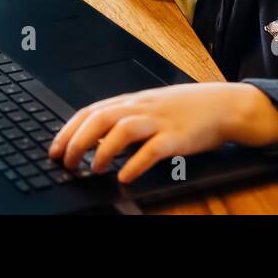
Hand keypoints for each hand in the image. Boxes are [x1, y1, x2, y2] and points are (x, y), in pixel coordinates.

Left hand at [47, 82, 277, 183]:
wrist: (222, 104)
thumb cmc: (184, 109)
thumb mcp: (150, 108)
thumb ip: (124, 119)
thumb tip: (94, 138)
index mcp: (132, 101)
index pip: (91, 111)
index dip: (69, 130)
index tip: (54, 149)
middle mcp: (141, 107)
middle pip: (100, 117)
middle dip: (77, 140)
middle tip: (64, 161)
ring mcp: (159, 121)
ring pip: (123, 129)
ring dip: (102, 150)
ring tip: (92, 168)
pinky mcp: (177, 137)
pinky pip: (152, 149)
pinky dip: (135, 164)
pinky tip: (124, 176)